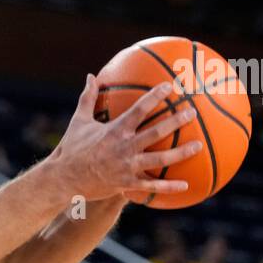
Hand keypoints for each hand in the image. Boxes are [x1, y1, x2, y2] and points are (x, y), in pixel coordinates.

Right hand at [49, 74, 205, 201]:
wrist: (64, 179)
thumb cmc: (71, 148)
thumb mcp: (79, 121)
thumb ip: (88, 98)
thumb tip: (90, 76)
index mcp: (115, 130)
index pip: (139, 109)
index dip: (155, 96)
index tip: (170, 87)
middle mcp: (124, 147)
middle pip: (156, 132)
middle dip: (176, 121)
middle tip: (192, 113)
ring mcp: (127, 166)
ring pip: (160, 159)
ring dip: (181, 152)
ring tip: (198, 145)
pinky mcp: (127, 183)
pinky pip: (152, 186)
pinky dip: (169, 186)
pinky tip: (186, 185)